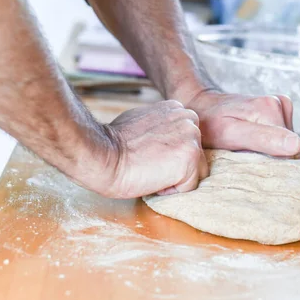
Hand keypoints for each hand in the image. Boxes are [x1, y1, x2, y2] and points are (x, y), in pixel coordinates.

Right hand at [84, 100, 207, 198]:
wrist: (103, 155)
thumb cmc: (114, 144)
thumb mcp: (141, 121)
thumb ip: (160, 126)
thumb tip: (162, 135)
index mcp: (177, 109)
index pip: (188, 140)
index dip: (169, 154)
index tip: (149, 154)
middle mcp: (189, 120)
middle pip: (196, 156)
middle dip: (176, 166)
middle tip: (148, 164)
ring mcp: (192, 138)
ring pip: (196, 172)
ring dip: (175, 179)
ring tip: (151, 171)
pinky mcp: (191, 158)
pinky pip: (189, 186)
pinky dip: (172, 190)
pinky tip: (153, 179)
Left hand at [183, 90, 299, 156]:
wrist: (202, 106)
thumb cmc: (211, 124)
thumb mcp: (230, 134)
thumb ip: (263, 139)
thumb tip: (296, 145)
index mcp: (271, 108)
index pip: (288, 150)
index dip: (269, 160)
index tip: (247, 156)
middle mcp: (281, 103)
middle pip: (287, 145)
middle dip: (268, 153)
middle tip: (243, 150)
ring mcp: (282, 105)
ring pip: (285, 142)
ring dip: (267, 148)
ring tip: (245, 143)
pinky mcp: (280, 110)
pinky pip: (282, 136)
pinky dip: (268, 142)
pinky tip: (252, 138)